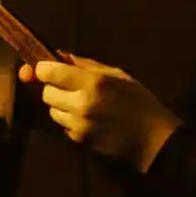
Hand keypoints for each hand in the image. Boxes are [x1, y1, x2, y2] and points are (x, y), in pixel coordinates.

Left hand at [19, 51, 180, 172]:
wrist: (152, 137)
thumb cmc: (138, 100)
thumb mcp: (117, 74)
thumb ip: (86, 65)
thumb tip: (61, 55)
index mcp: (92, 83)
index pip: (50, 72)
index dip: (43, 68)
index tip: (45, 67)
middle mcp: (81, 104)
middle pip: (47, 94)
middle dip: (53, 88)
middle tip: (68, 87)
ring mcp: (78, 125)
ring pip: (52, 111)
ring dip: (60, 106)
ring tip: (79, 103)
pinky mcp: (79, 140)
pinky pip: (63, 126)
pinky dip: (70, 120)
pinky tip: (87, 118)